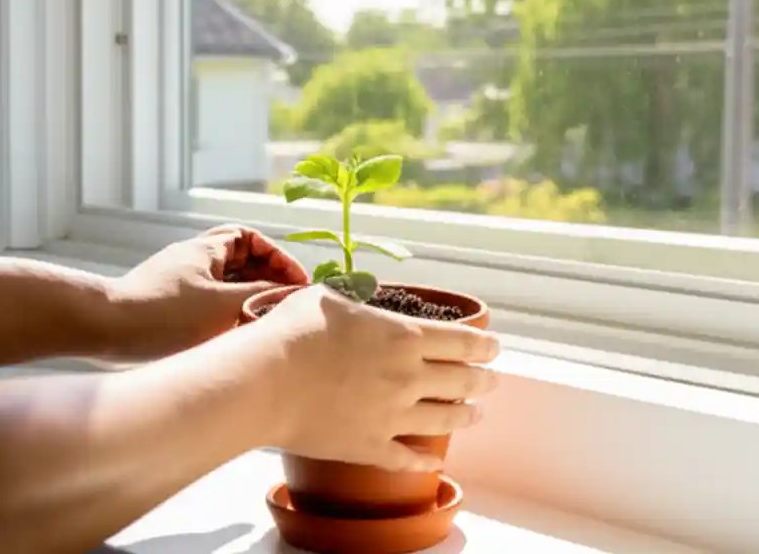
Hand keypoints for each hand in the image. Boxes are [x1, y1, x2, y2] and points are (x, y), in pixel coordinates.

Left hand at [107, 225, 308, 358]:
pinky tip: (234, 334)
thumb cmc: (164, 314)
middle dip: (267, 278)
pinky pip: (208, 301)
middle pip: (240, 259)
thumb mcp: (223, 305)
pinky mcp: (168, 305)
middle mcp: (192, 259)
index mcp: (206, 249)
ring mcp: (179, 282)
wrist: (104, 328)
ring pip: (224, 283)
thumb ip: (262, 296)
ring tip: (264, 320)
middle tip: (286, 300)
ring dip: (247, 297)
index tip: (297, 282)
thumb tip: (293, 293)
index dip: (278, 258)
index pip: (252, 239)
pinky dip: (226, 312)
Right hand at [255, 286, 499, 471]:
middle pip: (463, 382)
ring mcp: (393, 416)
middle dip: (483, 380)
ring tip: (475, 414)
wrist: (263, 382)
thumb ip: (355, 299)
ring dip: (466, 416)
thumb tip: (360, 297)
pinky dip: (425, 460)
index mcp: (405, 338)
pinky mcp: (370, 447)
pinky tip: (433, 462)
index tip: (495, 348)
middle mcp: (409, 378)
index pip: (463, 341)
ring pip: (446, 421)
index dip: (485, 345)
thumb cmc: (291, 333)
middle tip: (491, 380)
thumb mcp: (328, 298)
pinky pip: (407, 458)